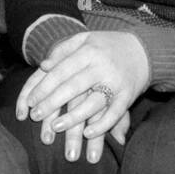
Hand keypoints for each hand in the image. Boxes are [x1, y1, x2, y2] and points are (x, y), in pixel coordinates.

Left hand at [14, 31, 149, 163]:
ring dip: (74, 118)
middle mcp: (101, 66)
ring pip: (93, 103)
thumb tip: (43, 66)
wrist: (144, 49)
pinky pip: (115, 113)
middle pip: (73, 87)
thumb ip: (62, 50)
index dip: (44, 87)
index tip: (30, 102)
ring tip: (56, 128)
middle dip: (52, 103)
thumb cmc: (106, 46)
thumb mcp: (84, 40)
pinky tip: (88, 133)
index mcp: (87, 51)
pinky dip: (103, 125)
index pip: (61, 71)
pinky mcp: (128, 95)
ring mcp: (115, 82)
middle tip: (35, 117)